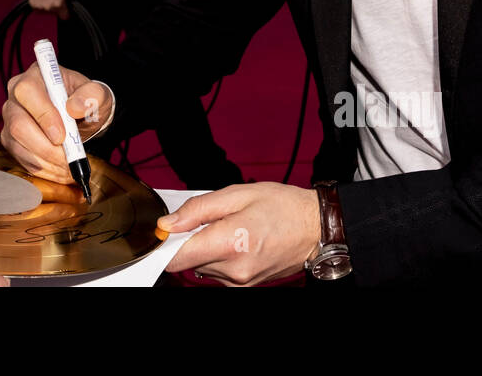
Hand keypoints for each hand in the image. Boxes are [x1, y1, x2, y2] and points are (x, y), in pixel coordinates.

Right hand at [0, 61, 111, 183]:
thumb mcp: (97, 94)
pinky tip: (60, 170)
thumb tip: (75, 107)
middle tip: (67, 158)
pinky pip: (21, 159)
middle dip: (44, 146)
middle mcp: (16, 96)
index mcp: (35, 76)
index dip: (43, 115)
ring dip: (45, 161)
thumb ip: (91, 96)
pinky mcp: (11, 140)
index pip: (28, 92)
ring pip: (17, 145)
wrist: (81, 115)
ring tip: (69, 167)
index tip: (62, 136)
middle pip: (18, 124)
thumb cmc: (86, 100)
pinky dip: (42, 169)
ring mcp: (11, 119)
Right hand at [27, 0, 69, 19]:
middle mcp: (49, 7)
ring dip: (46, 4)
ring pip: (45, 9)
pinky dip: (39, 2)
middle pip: (54, 12)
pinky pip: (37, 7)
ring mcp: (39, 6)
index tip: (64, 10)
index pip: (64, 16)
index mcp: (59, 4)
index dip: (65, 12)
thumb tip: (67, 4)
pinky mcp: (32, 3)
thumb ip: (67, 0)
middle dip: (55, 6)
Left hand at [159, 183, 320, 285]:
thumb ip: (198, 209)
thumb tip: (168, 224)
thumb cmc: (282, 207)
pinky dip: (218, 257)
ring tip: (228, 228)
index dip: (166, 244)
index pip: (177, 257)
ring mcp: (240, 282)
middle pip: (188, 262)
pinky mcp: (245, 286)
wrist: (315, 228)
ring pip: (201, 267)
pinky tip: (235, 240)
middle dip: (190, 240)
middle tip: (210, 220)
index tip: (167, 230)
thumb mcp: (237, 194)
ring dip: (205, 249)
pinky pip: (217, 273)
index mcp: (229, 243)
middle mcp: (233, 270)